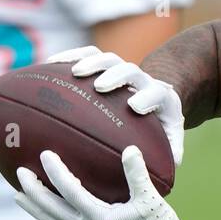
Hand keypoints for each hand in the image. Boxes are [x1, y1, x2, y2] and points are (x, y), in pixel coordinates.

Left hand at [15, 147, 194, 219]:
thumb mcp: (151, 199)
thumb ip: (138, 175)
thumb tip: (129, 149)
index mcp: (99, 219)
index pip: (70, 192)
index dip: (56, 172)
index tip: (45, 154)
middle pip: (51, 210)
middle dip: (33, 191)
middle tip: (19, 172)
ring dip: (35, 209)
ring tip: (18, 196)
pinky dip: (50, 217)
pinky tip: (47, 209)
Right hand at [47, 46, 184, 165]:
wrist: (155, 94)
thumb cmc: (159, 122)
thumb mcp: (169, 134)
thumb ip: (171, 149)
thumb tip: (170, 165)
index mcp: (159, 96)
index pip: (156, 93)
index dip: (147, 97)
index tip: (134, 106)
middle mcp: (141, 79)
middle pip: (131, 70)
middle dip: (116, 76)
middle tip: (100, 87)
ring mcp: (122, 68)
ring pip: (108, 58)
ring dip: (92, 62)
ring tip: (74, 72)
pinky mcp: (105, 62)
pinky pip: (88, 54)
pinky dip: (70, 56)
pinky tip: (49, 64)